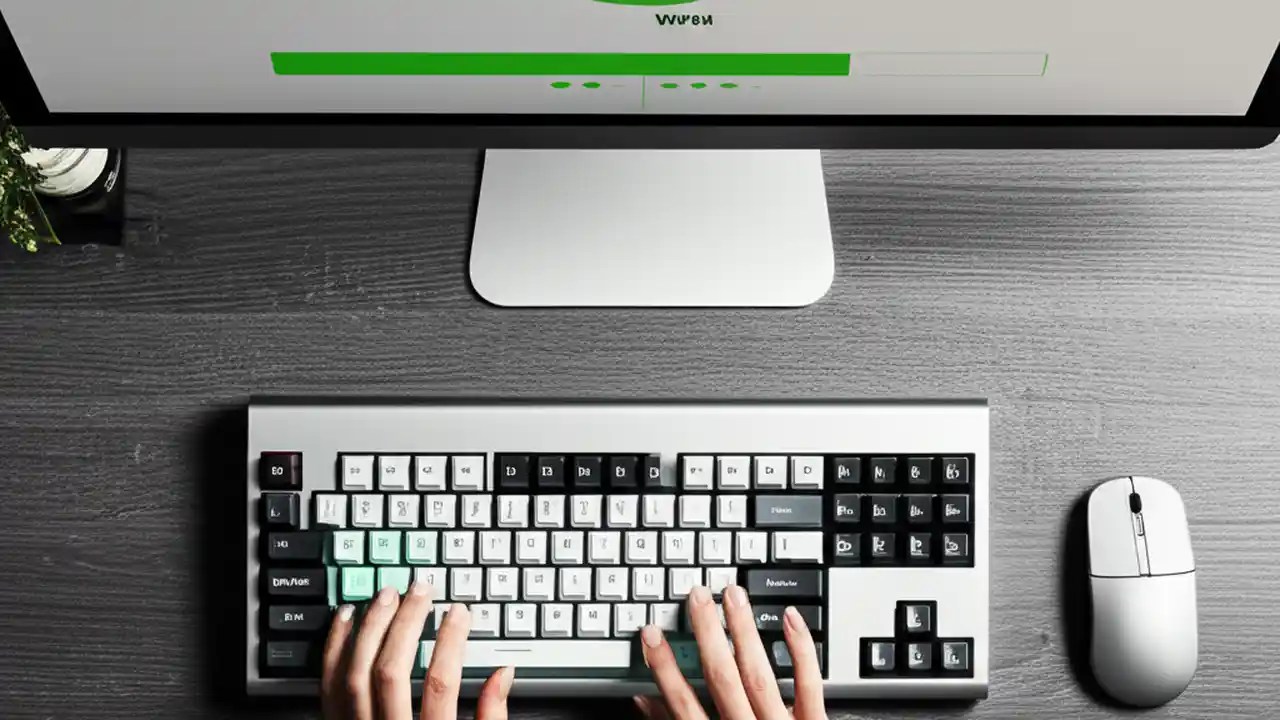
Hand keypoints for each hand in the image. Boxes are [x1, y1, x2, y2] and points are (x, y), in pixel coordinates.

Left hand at [321, 583, 513, 719]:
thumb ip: (492, 718)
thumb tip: (503, 674)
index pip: (439, 685)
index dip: (451, 642)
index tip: (459, 612)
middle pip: (390, 671)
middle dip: (406, 622)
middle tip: (421, 591)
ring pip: (353, 674)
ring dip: (368, 628)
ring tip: (386, 596)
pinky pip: (328, 686)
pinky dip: (334, 648)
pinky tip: (346, 619)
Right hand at [635, 585, 826, 719]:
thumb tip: (645, 703)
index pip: (683, 705)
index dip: (664, 669)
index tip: (651, 635)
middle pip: (721, 679)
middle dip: (707, 634)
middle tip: (697, 595)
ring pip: (758, 674)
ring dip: (744, 631)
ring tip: (733, 595)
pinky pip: (809, 685)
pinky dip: (800, 650)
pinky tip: (790, 619)